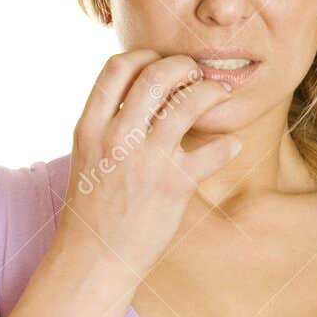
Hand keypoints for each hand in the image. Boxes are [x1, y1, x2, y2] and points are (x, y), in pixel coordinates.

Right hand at [51, 48, 240, 280]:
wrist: (93, 259)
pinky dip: (228, 145)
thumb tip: (135, 97)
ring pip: (188, 101)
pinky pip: (214, 150)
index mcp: (90, 126)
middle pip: (156, 73)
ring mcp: (146, 160)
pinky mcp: (173, 185)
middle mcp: (116, 137)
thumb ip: (106, 124)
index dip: (145, 56)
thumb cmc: (92, 211)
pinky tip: (230, 148)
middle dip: (183, 66)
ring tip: (218, 96)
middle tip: (196, 74)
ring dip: (210, 92)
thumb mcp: (86, 157)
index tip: (160, 64)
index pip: (118, 66)